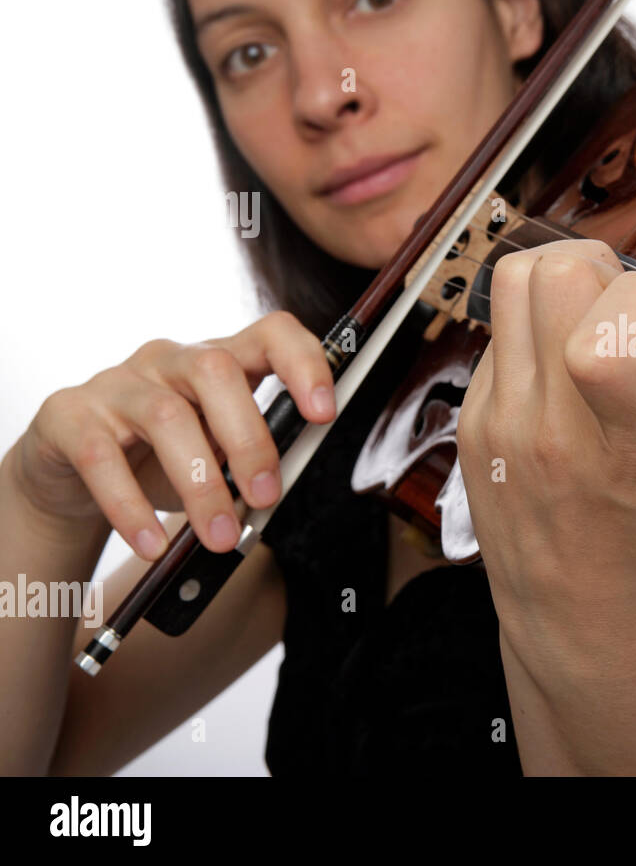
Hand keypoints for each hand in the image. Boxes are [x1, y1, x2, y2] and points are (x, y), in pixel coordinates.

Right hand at [11, 311, 335, 558]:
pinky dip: (131, 508)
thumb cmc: (159, 461)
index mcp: (218, 362)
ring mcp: (115, 382)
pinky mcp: (68, 415)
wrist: (72, 476)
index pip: (270, 334)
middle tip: (266, 498)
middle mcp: (168, 360)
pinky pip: (102, 457)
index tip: (324, 412)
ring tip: (217, 535)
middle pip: (216, 370)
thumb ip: (249, 461)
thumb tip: (275, 493)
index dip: (303, 363)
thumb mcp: (215, 457)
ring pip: (166, 415)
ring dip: (200, 483)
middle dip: (249, 437)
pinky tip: (153, 544)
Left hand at [455, 240, 635, 682]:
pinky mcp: (470, 418)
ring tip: (593, 314)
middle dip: (606, 266)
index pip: (607, 338)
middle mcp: (557, 434)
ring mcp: (502, 424)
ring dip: (560, 278)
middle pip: (555, 277)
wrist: (578, 610)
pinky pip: (495, 326)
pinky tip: (562, 362)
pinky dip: (534, 323)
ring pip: (512, 281)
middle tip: (630, 304)